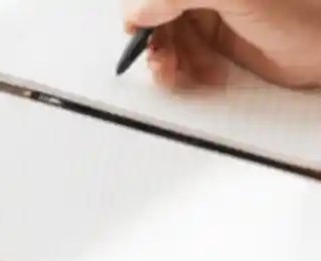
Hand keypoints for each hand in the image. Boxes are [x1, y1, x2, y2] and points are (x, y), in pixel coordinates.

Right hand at [124, 0, 320, 88]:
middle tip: (159, 57)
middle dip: (152, 39)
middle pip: (156, 14)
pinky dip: (182, 71)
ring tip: (174, 72)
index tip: (137, 30)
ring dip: (166, 60)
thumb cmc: (300, 13)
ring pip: (167, 38)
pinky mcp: (219, 43)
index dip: (140, 9)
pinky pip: (184, 58)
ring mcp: (213, 16)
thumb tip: (139, 10)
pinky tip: (194, 75)